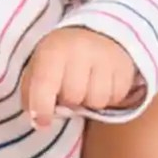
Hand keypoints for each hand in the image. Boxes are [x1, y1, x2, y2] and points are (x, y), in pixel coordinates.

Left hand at [21, 27, 137, 129]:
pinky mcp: (127, 68)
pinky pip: (116, 99)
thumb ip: (30, 93)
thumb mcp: (38, 67)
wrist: (98, 34)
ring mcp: (107, 57)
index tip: (42, 123)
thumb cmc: (60, 58)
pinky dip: (107, 98)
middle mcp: (81, 50)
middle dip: (68, 101)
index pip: (45, 82)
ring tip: (86, 85)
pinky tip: (102, 83)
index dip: (42, 107)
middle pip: (73, 97)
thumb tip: (37, 121)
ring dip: (89, 100)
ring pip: (96, 102)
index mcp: (53, 49)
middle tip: (68, 88)